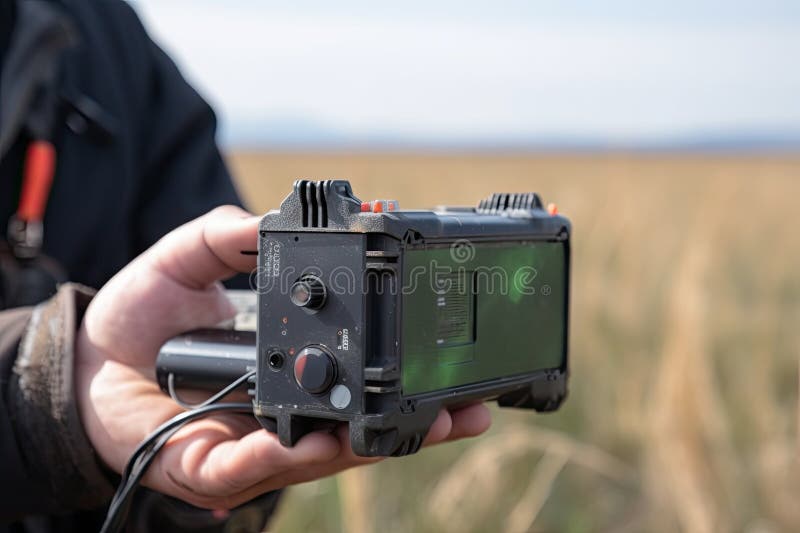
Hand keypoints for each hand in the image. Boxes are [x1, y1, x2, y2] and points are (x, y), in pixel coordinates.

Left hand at [75, 205, 490, 509]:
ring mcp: (257, 444)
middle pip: (363, 425)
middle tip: (460, 410)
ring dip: (369, 440)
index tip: (444, 351)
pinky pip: (257, 468)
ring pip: (324, 454)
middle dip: (416, 422)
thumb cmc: (143, 316)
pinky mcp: (216, 468)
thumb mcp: (188, 259)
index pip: (360, 374)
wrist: (85, 363)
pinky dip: (288, 455)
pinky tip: (315, 440)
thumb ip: (229, 236)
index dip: (404, 370)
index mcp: (294, 365)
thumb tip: (275, 221)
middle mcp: (288, 411)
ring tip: (414, 425)